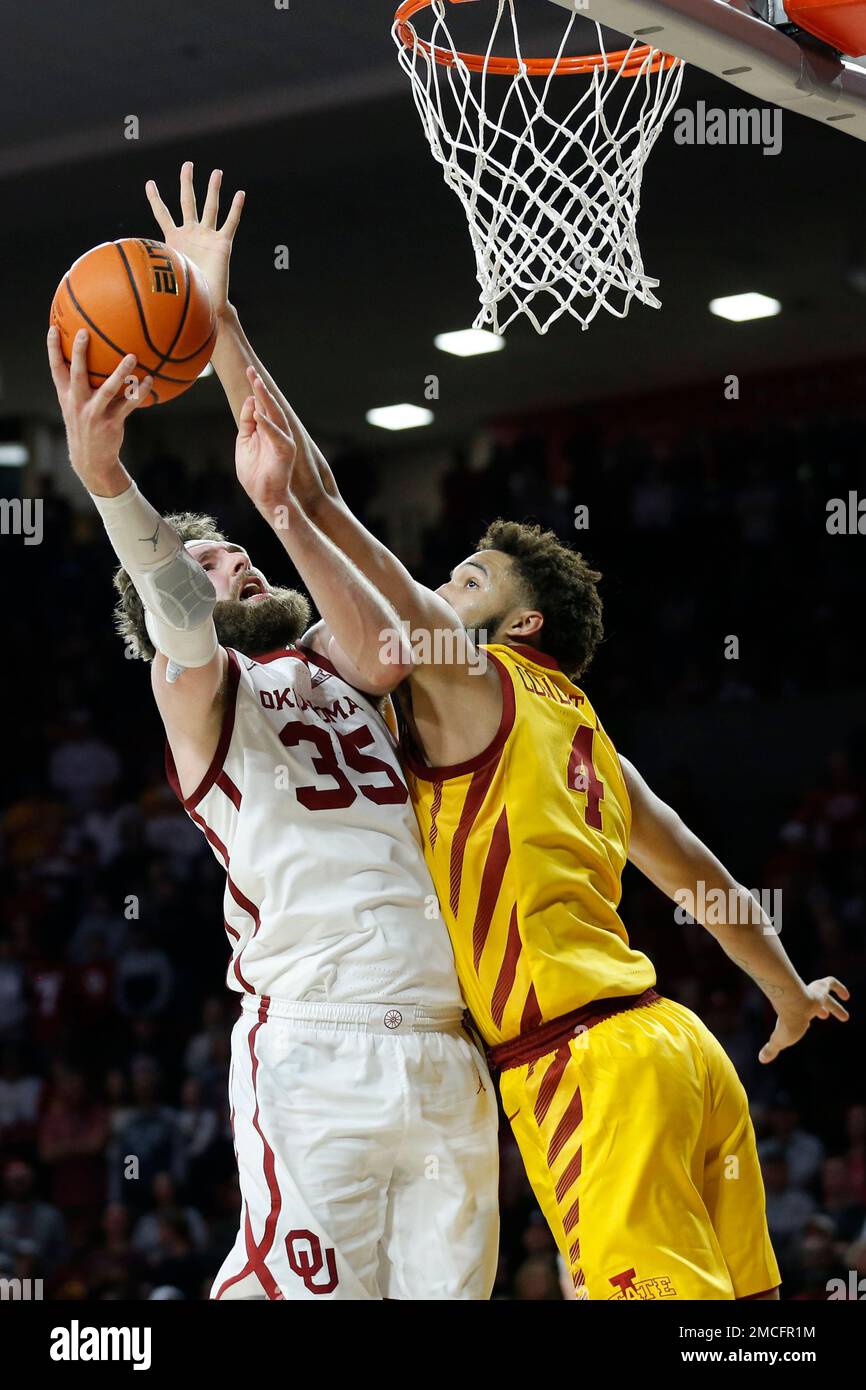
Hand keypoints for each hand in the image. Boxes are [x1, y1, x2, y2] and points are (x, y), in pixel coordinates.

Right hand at [47, 326, 152, 491]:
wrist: (91, 459)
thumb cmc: (86, 424)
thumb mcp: (76, 406)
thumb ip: (80, 385)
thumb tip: (94, 359)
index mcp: (67, 396)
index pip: (56, 369)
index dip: (52, 349)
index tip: (53, 328)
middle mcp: (78, 403)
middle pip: (78, 374)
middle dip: (80, 353)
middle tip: (84, 332)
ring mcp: (94, 414)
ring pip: (107, 389)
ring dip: (121, 373)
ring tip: (132, 356)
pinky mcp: (111, 423)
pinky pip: (128, 404)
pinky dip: (139, 392)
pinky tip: (150, 379)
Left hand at [146, 162, 243, 317]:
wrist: (205, 301)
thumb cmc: (185, 292)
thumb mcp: (163, 275)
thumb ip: (150, 270)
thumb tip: (125, 281)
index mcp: (175, 238)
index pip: (163, 214)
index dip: (155, 199)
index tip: (149, 183)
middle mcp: (192, 233)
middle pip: (188, 201)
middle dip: (187, 182)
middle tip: (187, 165)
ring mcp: (207, 237)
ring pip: (210, 207)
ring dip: (213, 189)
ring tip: (216, 172)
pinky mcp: (223, 244)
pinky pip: (230, 223)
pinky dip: (235, 209)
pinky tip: (239, 194)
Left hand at [235, 366, 297, 518]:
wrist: (264, 496)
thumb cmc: (255, 473)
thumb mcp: (244, 443)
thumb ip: (247, 423)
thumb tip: (251, 402)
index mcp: (266, 429)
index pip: (261, 404)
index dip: (255, 388)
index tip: (248, 370)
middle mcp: (277, 432)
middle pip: (269, 405)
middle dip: (260, 388)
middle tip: (251, 370)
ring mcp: (283, 441)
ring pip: (275, 416)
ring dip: (266, 400)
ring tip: (257, 384)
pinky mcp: (285, 452)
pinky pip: (276, 436)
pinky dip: (267, 425)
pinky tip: (258, 415)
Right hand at [759, 976, 849, 1062]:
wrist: (794, 1006)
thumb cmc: (788, 1023)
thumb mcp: (780, 1040)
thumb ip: (772, 1049)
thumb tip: (761, 1059)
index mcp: (796, 1013)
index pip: (803, 1015)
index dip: (806, 1019)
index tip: (808, 1024)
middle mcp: (804, 1002)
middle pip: (815, 1006)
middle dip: (822, 1011)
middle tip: (825, 1016)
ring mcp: (812, 993)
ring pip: (825, 995)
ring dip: (835, 1006)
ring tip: (845, 1017)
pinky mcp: (820, 987)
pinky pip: (831, 982)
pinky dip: (839, 988)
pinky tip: (846, 996)